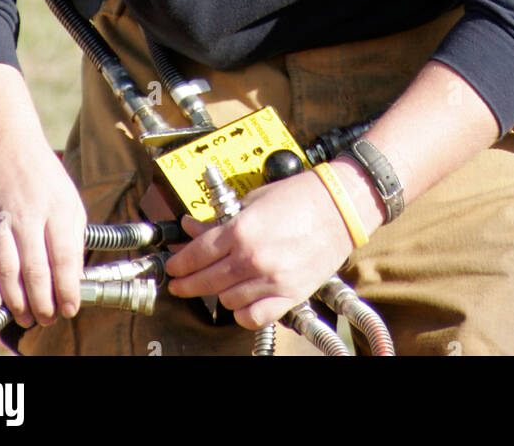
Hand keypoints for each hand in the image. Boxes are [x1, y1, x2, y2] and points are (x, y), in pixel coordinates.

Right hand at [0, 64, 85, 328]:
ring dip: (17, 301)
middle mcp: (27, 214)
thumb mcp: (70, 200)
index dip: (68, 288)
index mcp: (57, 208)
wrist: (5, 147)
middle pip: (36, 270)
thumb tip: (74, 278)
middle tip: (48, 319)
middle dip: (44, 303)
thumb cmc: (43, 179)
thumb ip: (74, 237)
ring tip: (27, 317)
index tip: (71, 308)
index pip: (65, 257)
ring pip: (7, 270)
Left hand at [165, 169, 365, 328]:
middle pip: (206, 280)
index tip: (173, 267)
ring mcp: (272, 279)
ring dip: (218, 293)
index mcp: (242, 230)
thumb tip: (193, 227)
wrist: (341, 206)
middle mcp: (253, 258)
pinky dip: (242, 312)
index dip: (179, 263)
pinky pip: (254, 316)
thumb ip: (222, 218)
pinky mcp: (290, 294)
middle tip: (179, 284)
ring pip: (228, 300)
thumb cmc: (301, 196)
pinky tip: (240, 301)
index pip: (197, 254)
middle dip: (187, 284)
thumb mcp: (254, 199)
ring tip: (218, 284)